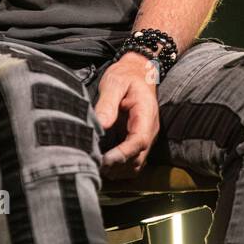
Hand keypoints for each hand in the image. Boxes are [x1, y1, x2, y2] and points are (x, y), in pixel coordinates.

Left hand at [94, 52, 161, 178]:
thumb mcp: (115, 82)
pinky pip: (132, 162)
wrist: (138, 72)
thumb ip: (108, 103)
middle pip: (138, 158)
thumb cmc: (126, 76)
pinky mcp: (137, 142)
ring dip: (118, 171)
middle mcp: (149, 130)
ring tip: (96, 167)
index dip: (123, 154)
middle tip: (94, 165)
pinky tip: (103, 165)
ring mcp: (145, 137)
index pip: (139, 141)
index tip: (105, 160)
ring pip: (135, 165)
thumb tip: (100, 125)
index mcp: (146, 114)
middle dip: (117, 166)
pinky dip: (119, 169)